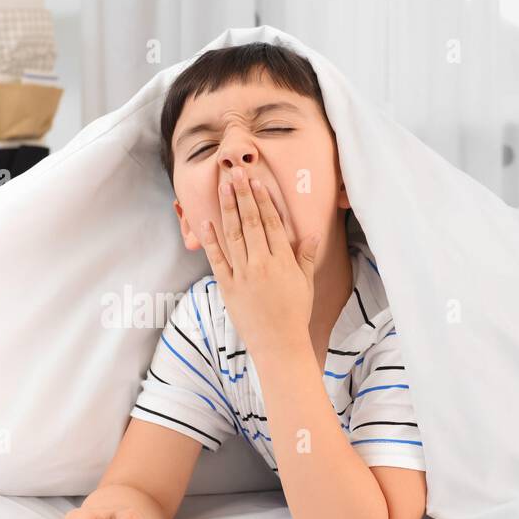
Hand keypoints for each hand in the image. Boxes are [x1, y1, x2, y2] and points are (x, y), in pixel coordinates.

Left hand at [200, 167, 319, 359]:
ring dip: (227, 209)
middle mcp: (262, 264)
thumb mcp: (305, 282)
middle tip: (235, 173)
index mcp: (283, 260)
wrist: (279, 344)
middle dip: (242, 195)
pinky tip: (206, 222)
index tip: (256, 181)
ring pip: (233, 235)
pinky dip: (211, 241)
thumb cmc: (295, 313)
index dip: (262, 200)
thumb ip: (305, 255)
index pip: (270, 223)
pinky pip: (217, 260)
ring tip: (222, 188)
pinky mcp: (228, 287)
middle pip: (250, 222)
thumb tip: (312, 232)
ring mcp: (243, 275)